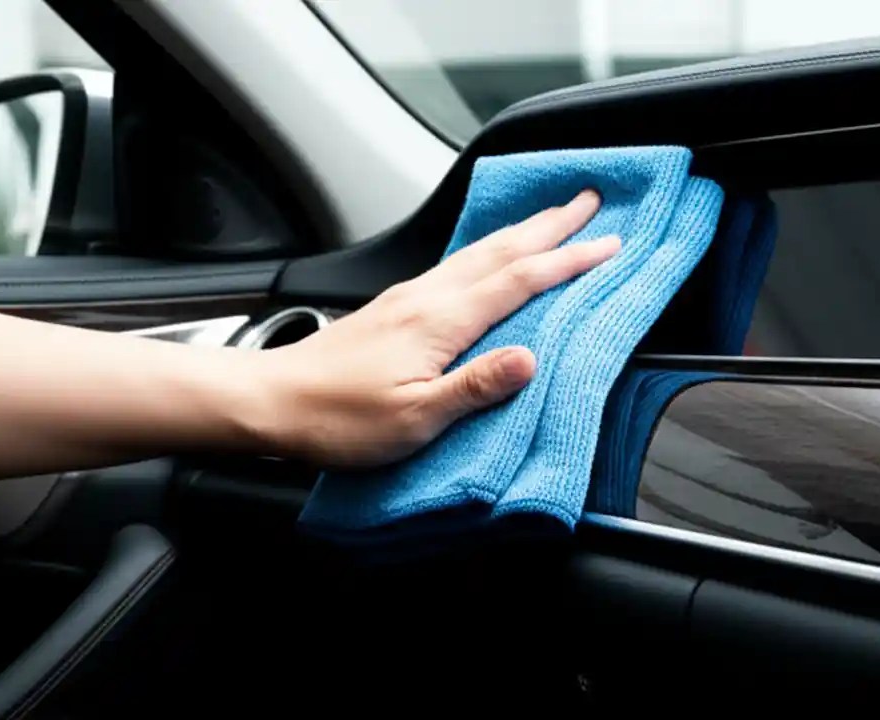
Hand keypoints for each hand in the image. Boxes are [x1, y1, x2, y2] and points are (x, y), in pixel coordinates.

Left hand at [250, 190, 617, 467]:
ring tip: (550, 218)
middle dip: (550, 224)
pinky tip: (487, 257)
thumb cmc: (338, 417)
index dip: (567, 260)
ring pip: (477, 252)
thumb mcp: (414, 417)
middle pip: (500, 249)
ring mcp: (408, 298)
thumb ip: (475, 387)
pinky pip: (455, 265)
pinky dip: (488, 252)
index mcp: (439, 321)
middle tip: (588, 199)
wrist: (271, 401)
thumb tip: (530, 360)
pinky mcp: (394, 307)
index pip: (518, 280)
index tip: (608, 242)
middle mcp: (426, 297)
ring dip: (521, 232)